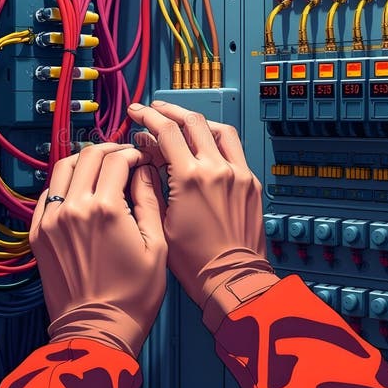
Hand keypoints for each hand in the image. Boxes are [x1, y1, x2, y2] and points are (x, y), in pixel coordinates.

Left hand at [29, 143, 166, 357]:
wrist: (97, 329)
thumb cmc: (132, 296)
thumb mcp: (156, 247)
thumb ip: (150, 201)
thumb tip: (145, 172)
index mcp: (106, 210)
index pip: (117, 160)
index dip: (133, 153)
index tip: (141, 159)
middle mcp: (74, 209)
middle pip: (88, 157)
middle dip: (110, 150)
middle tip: (123, 156)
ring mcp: (52, 220)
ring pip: (63, 168)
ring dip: (84, 160)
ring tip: (101, 167)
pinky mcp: (39, 234)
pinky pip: (47, 194)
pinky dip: (64, 183)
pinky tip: (80, 190)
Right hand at [127, 101, 277, 331]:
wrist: (232, 278)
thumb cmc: (196, 261)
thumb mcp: (161, 222)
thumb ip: (152, 184)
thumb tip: (145, 156)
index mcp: (190, 179)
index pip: (165, 131)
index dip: (148, 117)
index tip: (137, 113)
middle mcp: (216, 170)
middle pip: (191, 122)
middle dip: (169, 111)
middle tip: (154, 109)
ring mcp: (238, 174)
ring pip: (216, 129)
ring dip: (195, 120)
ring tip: (181, 120)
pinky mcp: (250, 183)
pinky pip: (234, 148)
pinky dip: (217, 138)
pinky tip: (206, 142)